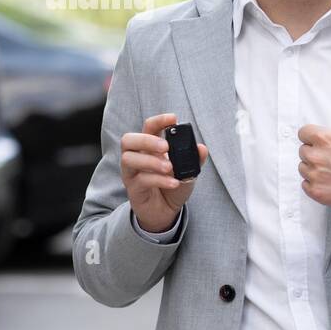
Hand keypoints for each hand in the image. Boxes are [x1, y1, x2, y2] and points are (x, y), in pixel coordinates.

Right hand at [121, 113, 208, 232]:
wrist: (166, 211)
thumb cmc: (173, 186)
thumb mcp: (188, 171)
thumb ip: (194, 159)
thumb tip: (202, 148)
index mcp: (149, 148)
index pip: (148, 127)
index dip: (158, 121)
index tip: (173, 118)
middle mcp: (136, 157)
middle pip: (128, 139)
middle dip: (147, 140)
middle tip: (166, 147)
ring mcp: (132, 173)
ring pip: (129, 159)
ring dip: (151, 161)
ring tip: (170, 167)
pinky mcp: (133, 189)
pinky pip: (142, 180)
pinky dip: (159, 180)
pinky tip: (174, 182)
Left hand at [298, 72, 330, 209]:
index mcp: (324, 137)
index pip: (304, 133)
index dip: (316, 136)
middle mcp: (316, 156)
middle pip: (303, 150)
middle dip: (316, 152)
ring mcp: (315, 176)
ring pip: (304, 168)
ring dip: (315, 169)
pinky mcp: (317, 193)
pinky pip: (305, 185)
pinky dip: (316, 185)